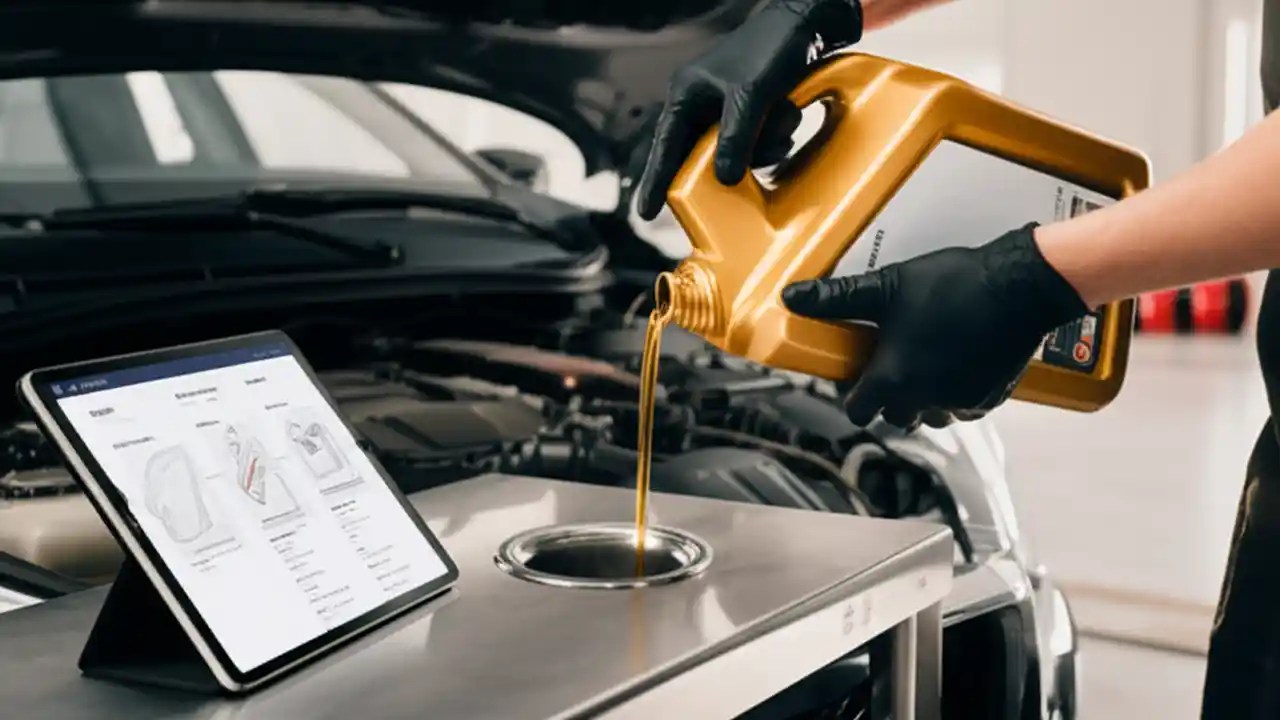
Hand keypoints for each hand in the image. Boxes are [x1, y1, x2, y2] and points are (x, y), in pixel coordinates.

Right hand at [633, 0, 862, 220]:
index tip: (645, 212)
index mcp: (687, 93)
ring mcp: (729, 110)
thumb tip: (727, 178)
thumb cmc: (772, 47)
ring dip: (764, 145)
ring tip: (783, 117)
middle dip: (734, 158)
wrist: (809, 23)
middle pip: (705, 155)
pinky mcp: (754, 114)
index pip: (666, 145)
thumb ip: (736, 137)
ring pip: (737, 153)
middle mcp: (703, 104)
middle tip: (742, 179)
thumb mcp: (751, 95)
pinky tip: (789, 118)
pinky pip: (757, 144)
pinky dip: (776, 138)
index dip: (656, 180)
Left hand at [782, 224, 1090, 428]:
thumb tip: (791, 297)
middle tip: (890, 364)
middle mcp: (923, 399)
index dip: (851, 395)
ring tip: (923, 365)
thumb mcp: (888, 285)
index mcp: (893, 377)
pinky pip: (962, 409)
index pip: (857, 410)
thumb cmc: (951, 285)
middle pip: (893, 417)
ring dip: (921, 401)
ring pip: (930, 416)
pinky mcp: (988, 399)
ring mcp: (958, 402)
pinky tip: (957, 365)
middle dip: (887, 398)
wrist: (1021, 287)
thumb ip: (837, 298)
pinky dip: (955, 395)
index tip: (854, 375)